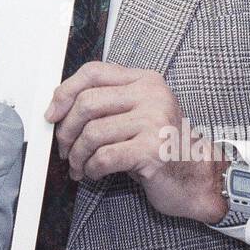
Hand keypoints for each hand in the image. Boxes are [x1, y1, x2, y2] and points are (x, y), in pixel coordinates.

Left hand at [46, 61, 227, 224]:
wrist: (197, 178)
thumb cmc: (161, 146)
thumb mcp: (137, 114)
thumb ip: (107, 103)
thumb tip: (59, 107)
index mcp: (145, 80)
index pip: (93, 72)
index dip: (65, 92)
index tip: (52, 113)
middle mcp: (152, 96)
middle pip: (87, 103)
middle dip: (66, 130)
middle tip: (64, 148)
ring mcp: (154, 121)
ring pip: (92, 133)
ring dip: (77, 155)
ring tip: (79, 165)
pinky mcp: (153, 150)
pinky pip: (104, 157)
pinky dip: (91, 168)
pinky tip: (93, 173)